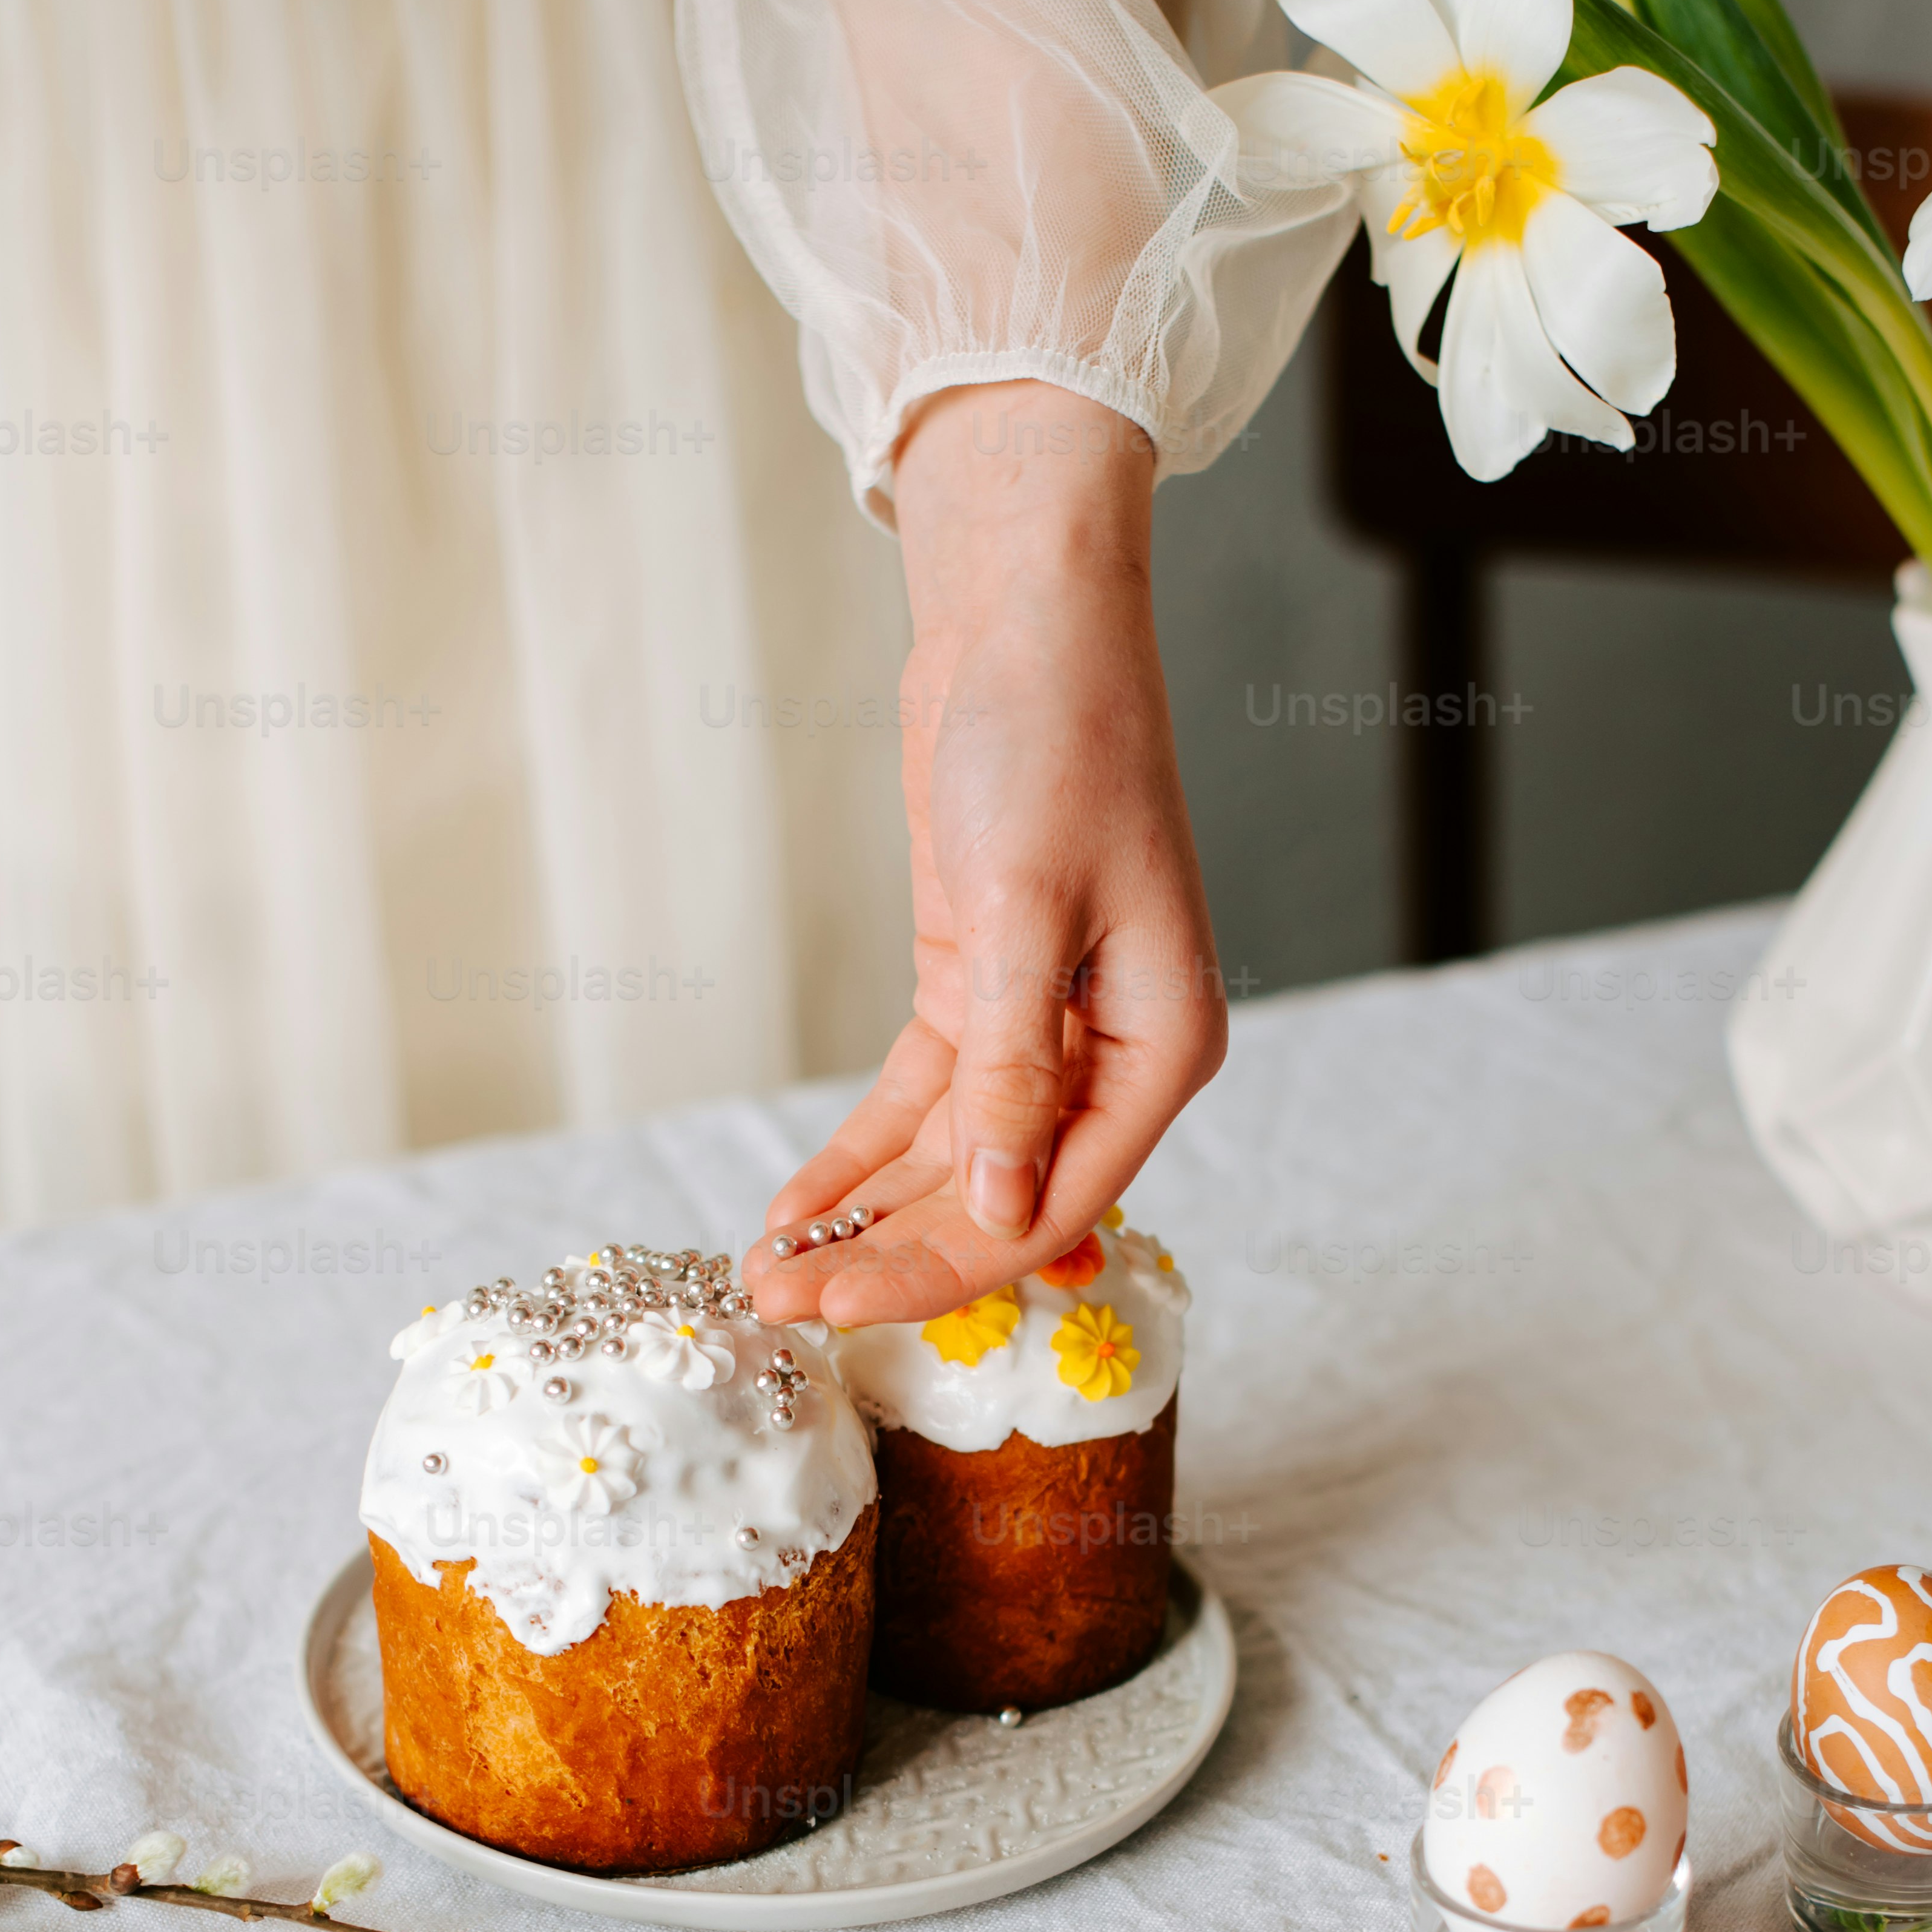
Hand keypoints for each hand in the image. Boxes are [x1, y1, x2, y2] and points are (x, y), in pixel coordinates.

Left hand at [741, 382, 1225, 1326]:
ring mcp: (1045, 1031)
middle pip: (996, 1200)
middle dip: (888, 1258)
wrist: (1027, 623)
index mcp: (1161, 1047)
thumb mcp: (1024, 908)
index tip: (839, 1309)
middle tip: (779, 1308)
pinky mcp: (980, 994)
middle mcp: (1113, 1056)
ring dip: (866, 1220)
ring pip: (953, 1164)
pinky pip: (922, 1107)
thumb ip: (1015, 1071)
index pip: (1049, 1203)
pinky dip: (861, 1157)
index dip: (944, 1266)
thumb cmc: (1057, 738)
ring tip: (770, 1275)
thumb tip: (1001, 1212)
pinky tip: (798, 1209)